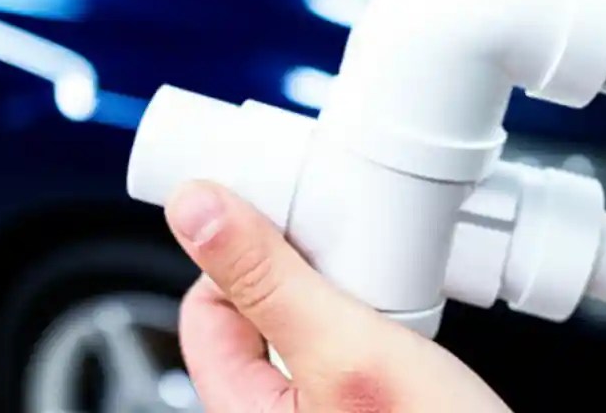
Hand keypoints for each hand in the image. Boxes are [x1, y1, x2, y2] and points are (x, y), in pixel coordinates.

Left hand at [165, 180, 510, 411]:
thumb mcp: (346, 349)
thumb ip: (267, 281)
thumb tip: (196, 213)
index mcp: (245, 412)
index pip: (205, 310)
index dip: (242, 259)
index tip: (283, 226)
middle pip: (259, 312)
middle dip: (304, 272)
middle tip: (347, 256)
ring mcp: (326, 412)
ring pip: (311, 325)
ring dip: (347, 292)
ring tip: (384, 287)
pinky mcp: (370, 405)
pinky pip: (353, 345)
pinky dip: (377, 318)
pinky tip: (408, 318)